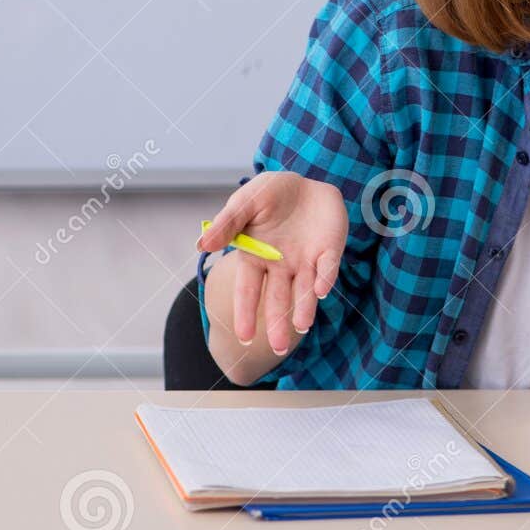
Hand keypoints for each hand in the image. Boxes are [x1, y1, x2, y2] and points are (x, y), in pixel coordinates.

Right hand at [197, 171, 347, 354]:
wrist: (303, 181)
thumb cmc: (268, 195)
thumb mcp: (244, 202)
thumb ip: (226, 223)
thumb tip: (200, 245)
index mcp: (257, 258)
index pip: (249, 290)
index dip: (246, 313)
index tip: (244, 337)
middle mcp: (281, 266)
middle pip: (278, 299)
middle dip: (278, 323)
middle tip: (279, 348)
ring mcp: (306, 261)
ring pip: (304, 290)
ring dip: (304, 308)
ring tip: (302, 326)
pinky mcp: (329, 250)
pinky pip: (328, 267)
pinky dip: (325, 278)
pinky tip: (321, 290)